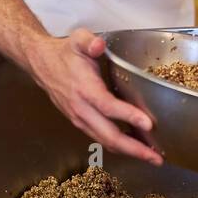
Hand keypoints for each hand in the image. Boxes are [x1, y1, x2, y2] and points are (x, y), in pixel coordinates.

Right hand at [27, 29, 162, 165]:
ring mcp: (79, 118)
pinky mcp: (80, 122)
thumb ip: (89, 41)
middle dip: (133, 148)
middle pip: (108, 135)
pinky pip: (100, 138)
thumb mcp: (77, 39)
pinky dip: (118, 146)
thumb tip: (99, 45)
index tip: (148, 124)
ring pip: (105, 141)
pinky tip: (133, 146)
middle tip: (156, 158)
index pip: (107, 106)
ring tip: (151, 157)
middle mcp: (81, 108)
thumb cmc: (64, 53)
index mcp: (84, 88)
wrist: (41, 64)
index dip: (128, 116)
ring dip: (128, 151)